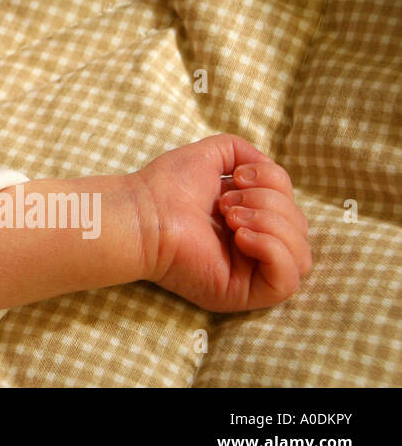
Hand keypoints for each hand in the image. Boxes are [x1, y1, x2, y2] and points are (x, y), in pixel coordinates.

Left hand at [133, 133, 311, 311]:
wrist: (143, 213)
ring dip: (271, 224)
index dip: (275, 183)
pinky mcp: (245, 293)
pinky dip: (273, 250)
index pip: (293, 206)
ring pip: (302, 255)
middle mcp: (255, 248)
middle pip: (301, 228)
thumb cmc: (166, 186)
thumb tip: (266, 167)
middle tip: (226, 203)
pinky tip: (242, 237)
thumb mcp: (210, 156)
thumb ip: (242, 152)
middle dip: (269, 204)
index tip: (236, 177)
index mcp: (252, 220)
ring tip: (230, 217)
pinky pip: (289, 282)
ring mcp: (252, 273)